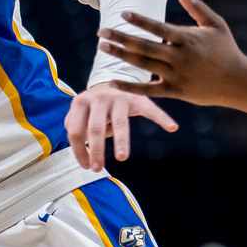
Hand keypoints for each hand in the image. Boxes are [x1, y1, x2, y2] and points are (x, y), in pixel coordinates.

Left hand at [64, 79, 179, 171]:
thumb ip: (74, 126)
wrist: (112, 78)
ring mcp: (119, 98)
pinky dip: (161, 117)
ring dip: (120, 141)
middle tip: (97, 169)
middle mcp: (98, 98)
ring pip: (120, 123)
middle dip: (96, 150)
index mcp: (80, 102)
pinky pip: (150, 109)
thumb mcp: (79, 111)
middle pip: (95, 128)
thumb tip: (82, 150)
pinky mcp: (137, 98)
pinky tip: (171, 127)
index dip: (79, 151)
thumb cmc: (93, 104)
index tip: (86, 166)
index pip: (76, 131)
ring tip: (121, 157)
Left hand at [97, 0, 246, 107]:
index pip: (159, 28)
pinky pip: (148, 90)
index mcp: (188, 39)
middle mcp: (180, 57)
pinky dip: (129, 86)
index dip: (140, 21)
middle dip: (120, 38)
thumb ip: (196, 5)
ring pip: (143, 65)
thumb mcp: (215, 23)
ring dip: (120, 56)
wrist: (238, 82)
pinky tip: (111, 81)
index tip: (122, 14)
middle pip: (144, 46)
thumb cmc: (227, 49)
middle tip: (101, 32)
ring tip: (103, 47)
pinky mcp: (175, 92)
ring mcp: (176, 75)